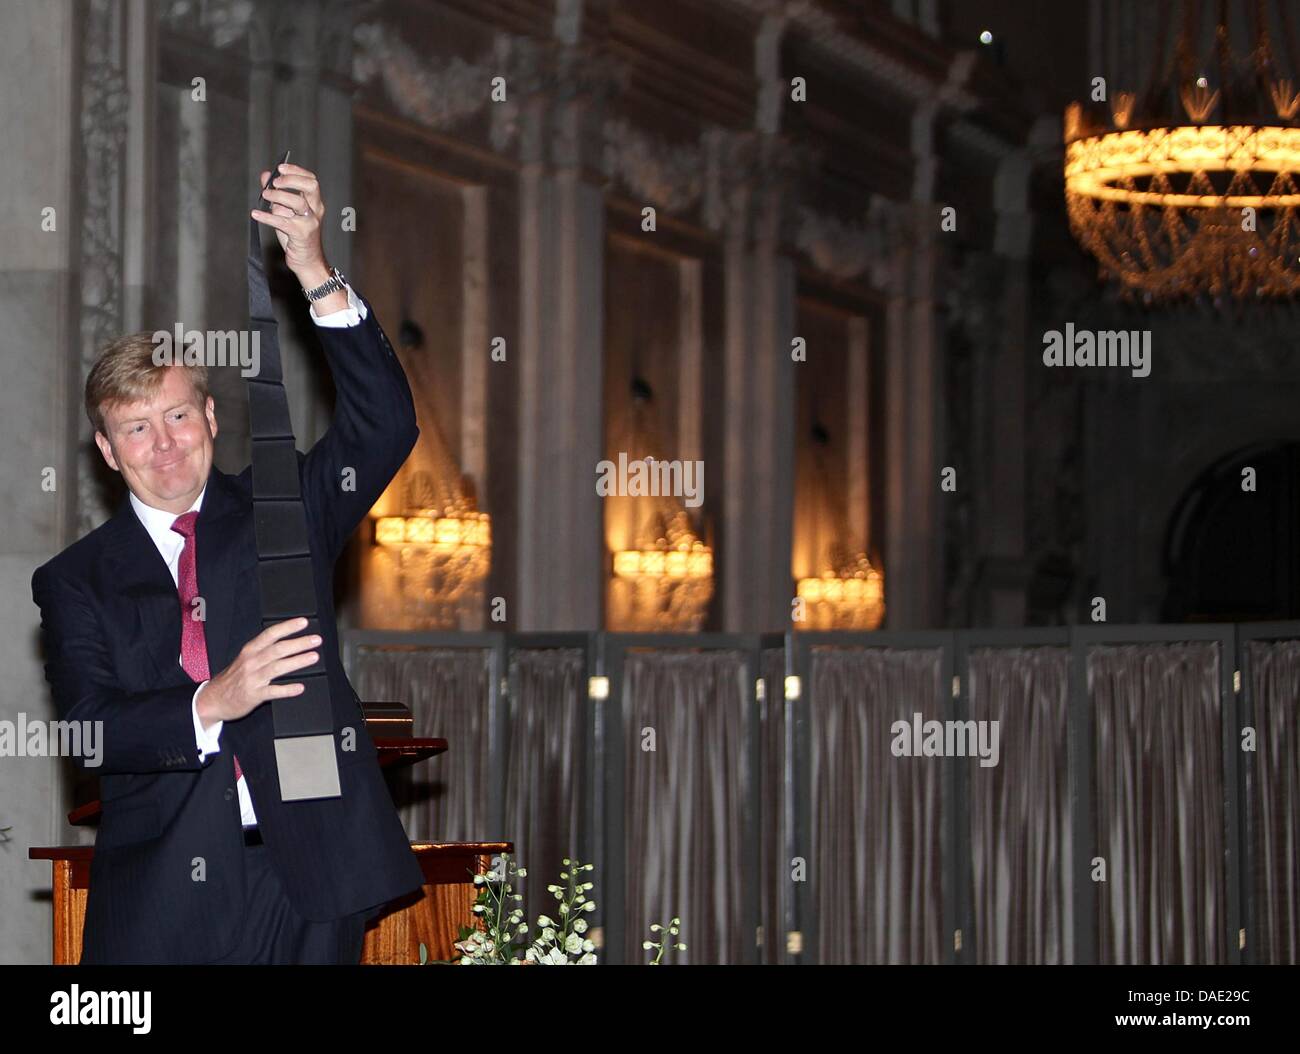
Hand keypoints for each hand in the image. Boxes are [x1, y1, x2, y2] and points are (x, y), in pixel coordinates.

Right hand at [197, 617, 319, 725]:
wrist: (212, 700)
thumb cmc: (233, 678)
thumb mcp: (244, 659)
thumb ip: (263, 651)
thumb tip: (288, 642)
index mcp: (250, 651)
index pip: (270, 635)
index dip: (287, 627)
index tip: (303, 622)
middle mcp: (251, 662)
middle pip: (277, 649)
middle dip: (299, 643)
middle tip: (316, 640)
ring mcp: (252, 679)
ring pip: (277, 667)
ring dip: (297, 661)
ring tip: (313, 657)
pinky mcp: (253, 695)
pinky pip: (272, 692)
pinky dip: (287, 689)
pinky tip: (300, 687)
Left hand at [250, 162, 332, 288]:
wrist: (307, 261)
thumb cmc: (297, 236)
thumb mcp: (286, 212)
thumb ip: (277, 193)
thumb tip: (265, 175)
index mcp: (314, 203)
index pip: (310, 180)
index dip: (296, 171)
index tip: (280, 168)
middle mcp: (316, 210)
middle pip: (311, 186)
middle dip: (291, 180)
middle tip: (275, 182)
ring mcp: (310, 222)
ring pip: (298, 202)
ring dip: (278, 196)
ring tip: (265, 195)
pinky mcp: (302, 234)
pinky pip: (283, 222)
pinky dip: (267, 217)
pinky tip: (256, 214)